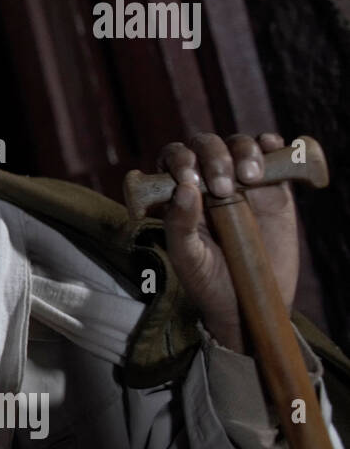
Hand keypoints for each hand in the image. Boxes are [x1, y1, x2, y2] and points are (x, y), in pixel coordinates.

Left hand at [156, 133, 298, 352]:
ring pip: (238, 145)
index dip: (180, 160)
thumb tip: (184, 188)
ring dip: (243, 151)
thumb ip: (179, 224)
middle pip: (206, 145)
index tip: (189, 179)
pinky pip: (273, 155)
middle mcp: (207, 180)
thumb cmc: (207, 280)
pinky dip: (272, 145)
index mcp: (178, 193)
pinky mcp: (274, 188)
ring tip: (250, 178)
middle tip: (223, 189)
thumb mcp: (187, 257)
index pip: (173, 158)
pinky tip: (271, 149)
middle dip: (214, 158)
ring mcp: (242, 181)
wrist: (248, 303)